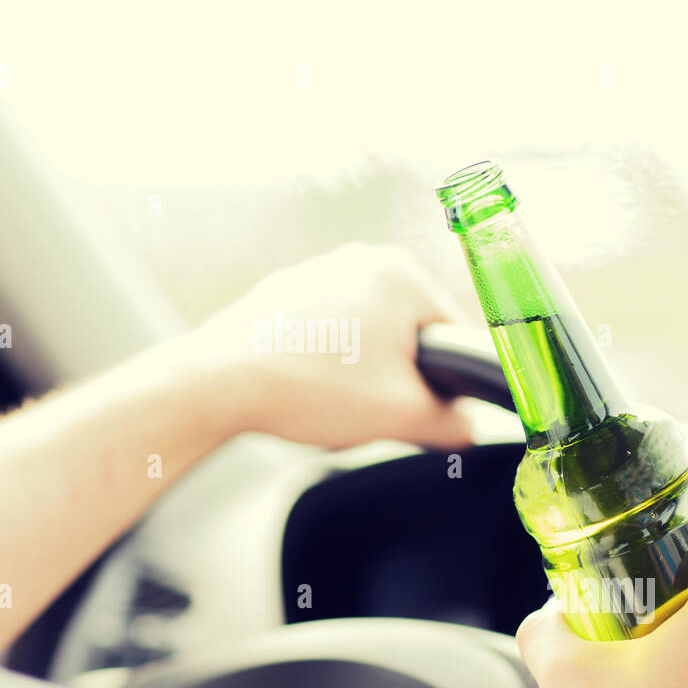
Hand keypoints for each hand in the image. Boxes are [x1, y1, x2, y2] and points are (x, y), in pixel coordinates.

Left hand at [191, 243, 474, 449]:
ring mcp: (318, 272)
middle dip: (396, 378)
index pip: (455, 333)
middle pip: (409, 335)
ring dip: (359, 373)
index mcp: (401, 272)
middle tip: (368, 407)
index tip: (419, 408)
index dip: (445, 383)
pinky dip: (324, 364)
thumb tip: (470, 428)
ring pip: (367, 337)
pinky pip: (328, 334)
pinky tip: (305, 388)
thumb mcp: (401, 415)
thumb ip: (454, 424)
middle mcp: (361, 259)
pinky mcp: (286, 293)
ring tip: (330, 398)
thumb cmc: (309, 388)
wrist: (217, 384)